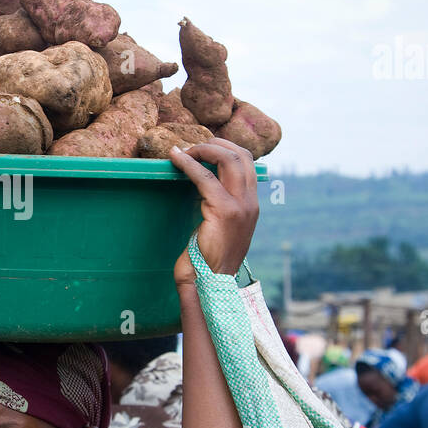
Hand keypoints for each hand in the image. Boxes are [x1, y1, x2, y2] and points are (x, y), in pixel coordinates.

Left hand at [169, 138, 259, 282]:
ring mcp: (241, 206)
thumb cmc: (208, 259)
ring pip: (228, 159)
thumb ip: (220, 208)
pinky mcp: (224, 211)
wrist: (210, 284)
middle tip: (193, 146)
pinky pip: (205, 177)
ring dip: (203, 149)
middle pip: (241, 155)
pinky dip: (189, 164)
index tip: (204, 148)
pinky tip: (175, 159)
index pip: (248, 164)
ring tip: (184, 150)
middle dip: (216, 144)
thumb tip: (205, 187)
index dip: (227, 149)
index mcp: (252, 205)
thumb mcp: (221, 229)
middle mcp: (251, 203)